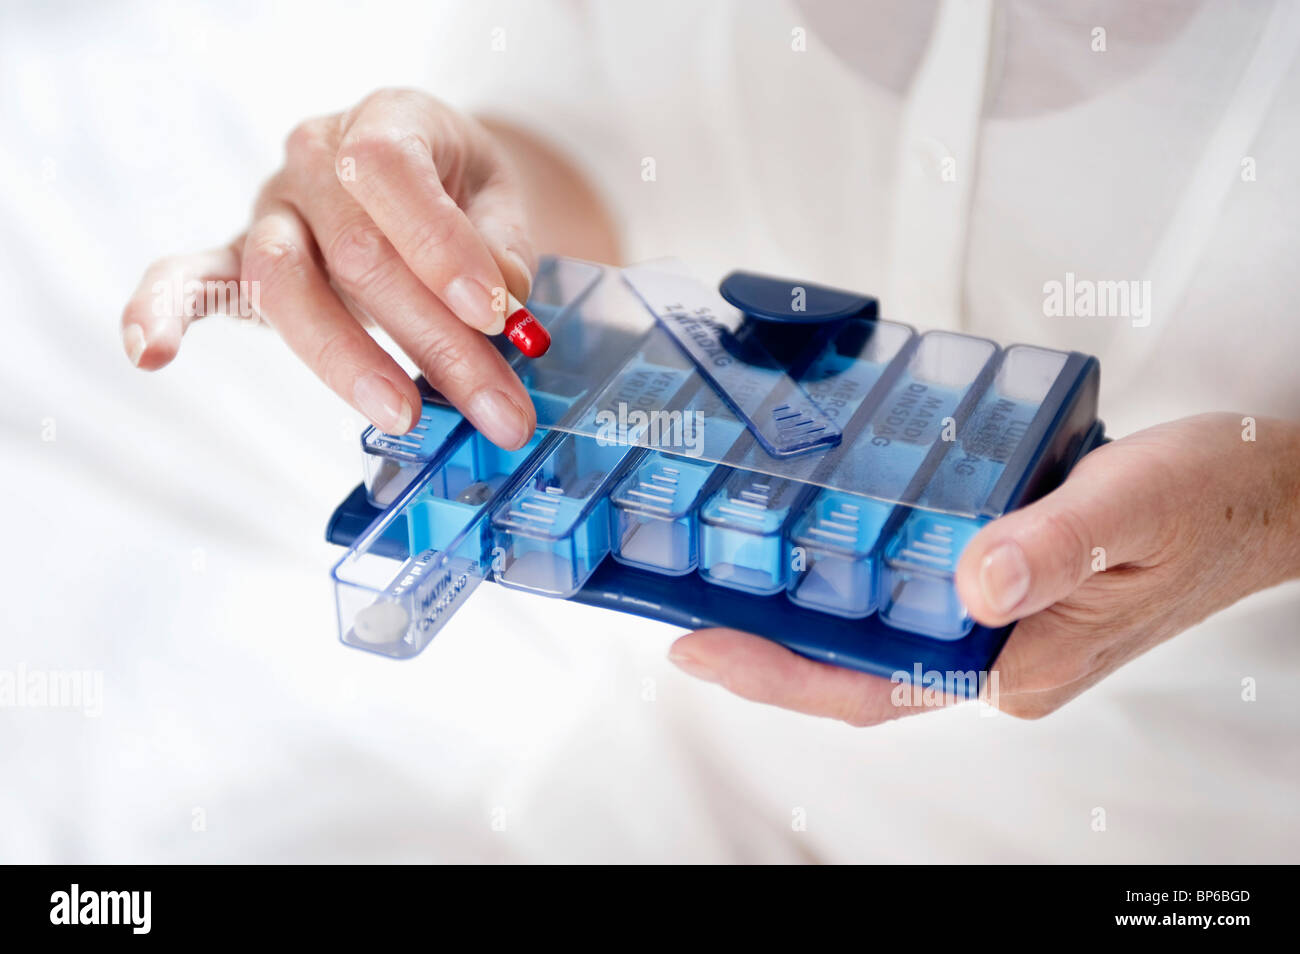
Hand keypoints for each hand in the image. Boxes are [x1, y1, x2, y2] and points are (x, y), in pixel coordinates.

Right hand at [121, 88, 538, 447]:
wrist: (427, 181)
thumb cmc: (462, 193)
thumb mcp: (500, 199)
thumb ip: (502, 245)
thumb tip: (501, 300)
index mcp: (383, 124)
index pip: (393, 173)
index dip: (444, 247)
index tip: (495, 315)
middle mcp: (314, 160)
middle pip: (357, 253)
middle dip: (436, 342)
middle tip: (496, 409)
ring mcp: (271, 211)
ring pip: (284, 282)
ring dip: (347, 360)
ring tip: (404, 415)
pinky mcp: (239, 260)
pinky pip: (187, 277)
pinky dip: (160, 310)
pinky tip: (150, 352)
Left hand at [669, 414, 1299, 721]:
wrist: (1266, 487)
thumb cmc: (1213, 502)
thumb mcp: (1135, 511)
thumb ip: (1057, 546)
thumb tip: (974, 581)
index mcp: (1020, 661)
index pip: (877, 687)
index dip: (781, 673)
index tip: (702, 643)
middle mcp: (998, 650)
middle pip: (856, 664)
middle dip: (765, 642)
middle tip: (681, 599)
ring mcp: (997, 617)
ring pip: (878, 624)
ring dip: (803, 603)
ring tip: (725, 566)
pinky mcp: (1002, 576)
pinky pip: (911, 582)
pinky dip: (857, 561)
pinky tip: (821, 526)